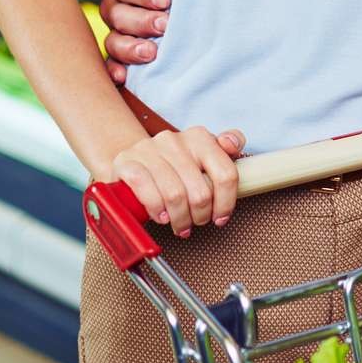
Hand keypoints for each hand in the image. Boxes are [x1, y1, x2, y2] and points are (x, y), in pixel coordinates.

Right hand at [99, 0, 170, 85]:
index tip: (165, 0)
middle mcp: (114, 3)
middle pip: (115, 13)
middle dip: (140, 20)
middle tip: (165, 24)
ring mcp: (117, 29)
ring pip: (113, 39)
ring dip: (129, 47)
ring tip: (152, 52)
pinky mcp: (123, 53)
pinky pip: (111, 63)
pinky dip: (114, 70)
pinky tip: (122, 78)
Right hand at [107, 125, 245, 236]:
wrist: (131, 160)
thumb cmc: (172, 165)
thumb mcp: (201, 156)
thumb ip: (226, 150)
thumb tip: (234, 145)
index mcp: (199, 137)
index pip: (225, 173)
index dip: (226, 203)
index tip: (221, 217)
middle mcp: (175, 140)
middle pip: (201, 191)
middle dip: (201, 215)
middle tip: (197, 222)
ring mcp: (149, 150)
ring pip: (175, 196)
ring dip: (181, 218)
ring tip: (181, 224)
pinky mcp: (127, 163)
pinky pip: (148, 193)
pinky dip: (157, 210)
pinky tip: (162, 217)